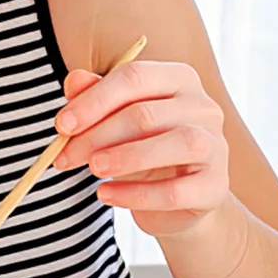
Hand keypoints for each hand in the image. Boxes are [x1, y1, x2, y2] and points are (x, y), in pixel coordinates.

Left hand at [52, 59, 230, 238]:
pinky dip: (136, 195)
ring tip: (92, 171)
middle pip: (146, 114)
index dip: (94, 100)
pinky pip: (175, 191)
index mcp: (178, 79)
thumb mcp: (116, 121)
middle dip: (97, 136)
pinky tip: (108, 195)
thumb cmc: (144, 150)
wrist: (180, 200)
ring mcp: (215, 146)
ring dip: (124, 158)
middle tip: (65, 157)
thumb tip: (74, 80)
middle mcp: (203, 107)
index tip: (62, 126)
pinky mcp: (216, 186)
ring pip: (173, 144)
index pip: (134, 76)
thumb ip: (97, 98)